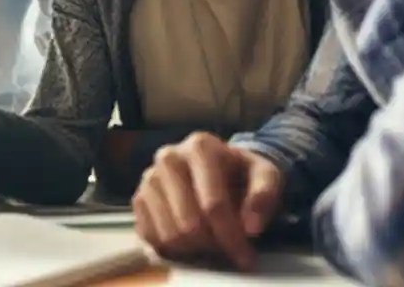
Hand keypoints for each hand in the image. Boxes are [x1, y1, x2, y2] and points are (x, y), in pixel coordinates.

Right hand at [132, 132, 283, 270]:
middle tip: (229, 250)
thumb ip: (264, 195)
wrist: (218, 165)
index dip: (231, 236)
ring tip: (212, 242)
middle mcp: (168, 158)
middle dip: (214, 245)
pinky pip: (151, 237)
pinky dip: (174, 248)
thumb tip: (251, 227)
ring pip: (169, 235)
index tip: (246, 256)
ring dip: (195, 249)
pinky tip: (192, 240)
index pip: (213, 204)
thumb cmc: (240, 172)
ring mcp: (149, 178)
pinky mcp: (138, 198)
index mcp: (200, 147)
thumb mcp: (265, 175)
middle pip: (189, 223)